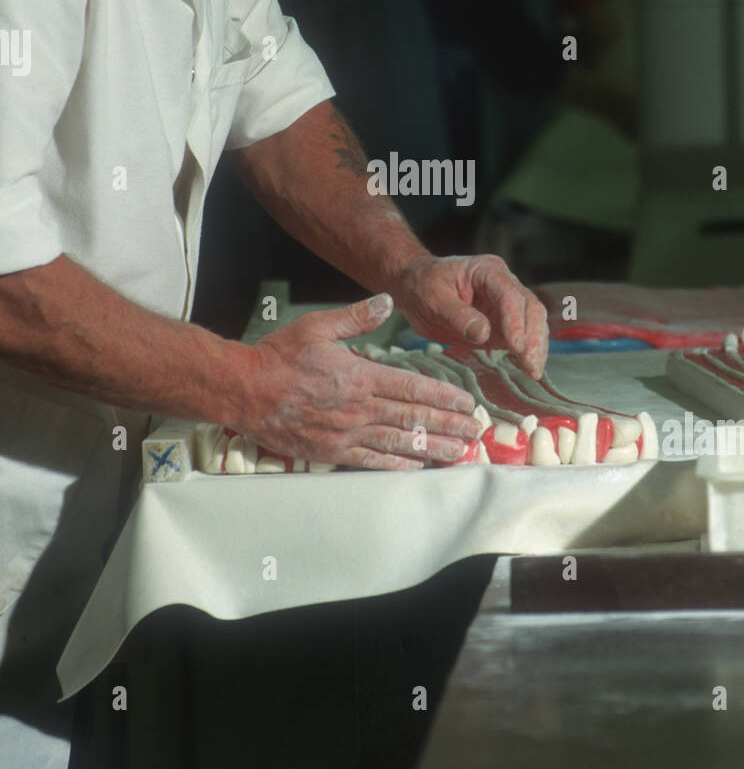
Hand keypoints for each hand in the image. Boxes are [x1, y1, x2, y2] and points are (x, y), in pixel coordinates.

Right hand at [242, 294, 482, 469]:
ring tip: (459, 453)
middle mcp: (358, 408)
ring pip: (399, 443)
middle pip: (414, 419)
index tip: (467, 403)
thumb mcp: (318, 326)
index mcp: (360, 376)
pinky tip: (417, 468)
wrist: (243, 390)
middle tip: (476, 433)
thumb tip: (387, 300)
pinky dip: (397, 465)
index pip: (413, 388)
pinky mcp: (331, 451)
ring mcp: (346, 433)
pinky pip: (371, 462)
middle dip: (449, 426)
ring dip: (433, 448)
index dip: (444, 398)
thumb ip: (357, 317)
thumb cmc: (279, 356)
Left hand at [390, 254, 548, 378]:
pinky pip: (523, 336)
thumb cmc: (423, 285)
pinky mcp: (503, 324)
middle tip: (531, 365)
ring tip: (533, 371)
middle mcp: (503, 284)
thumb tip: (483, 333)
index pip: (509, 295)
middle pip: (530, 308)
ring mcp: (506, 305)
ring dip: (536, 347)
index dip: (515, 321)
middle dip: (533, 337)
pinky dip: (528, 352)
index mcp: (487, 271)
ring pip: (533, 322)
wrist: (416, 287)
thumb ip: (458, 315)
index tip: (515, 346)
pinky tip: (530, 369)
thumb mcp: (433, 298)